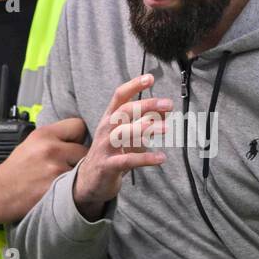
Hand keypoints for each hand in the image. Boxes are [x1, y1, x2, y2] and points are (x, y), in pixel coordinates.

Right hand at [0, 117, 87, 221]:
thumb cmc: (15, 172)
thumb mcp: (30, 144)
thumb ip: (54, 138)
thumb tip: (78, 138)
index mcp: (43, 134)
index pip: (78, 126)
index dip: (77, 137)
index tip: (73, 145)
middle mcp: (51, 148)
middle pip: (85, 149)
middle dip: (78, 159)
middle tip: (65, 167)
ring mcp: (55, 169)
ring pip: (84, 169)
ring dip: (77, 175)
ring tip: (61, 180)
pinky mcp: (58, 188)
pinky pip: (79, 185)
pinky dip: (73, 189)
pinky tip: (61, 190)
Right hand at [72, 74, 170, 219]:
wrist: (90, 180)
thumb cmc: (112, 152)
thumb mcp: (128, 134)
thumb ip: (145, 121)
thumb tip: (166, 108)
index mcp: (110, 118)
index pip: (119, 96)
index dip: (134, 85)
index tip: (150, 78)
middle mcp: (106, 129)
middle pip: (124, 111)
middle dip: (146, 105)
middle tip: (168, 104)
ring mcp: (105, 147)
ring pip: (124, 133)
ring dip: (146, 129)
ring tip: (167, 128)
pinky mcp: (108, 166)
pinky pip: (128, 160)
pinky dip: (146, 158)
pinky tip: (161, 157)